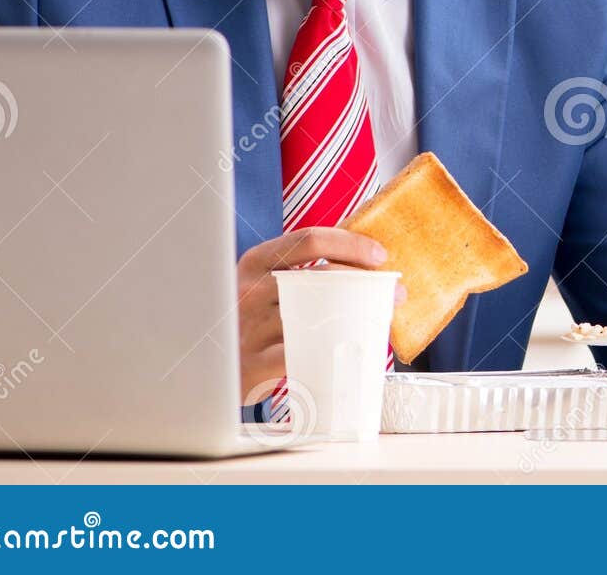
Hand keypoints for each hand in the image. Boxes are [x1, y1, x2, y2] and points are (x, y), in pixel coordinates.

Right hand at [235, 226, 404, 401]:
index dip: (350, 243)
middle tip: (394, 290)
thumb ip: (298, 270)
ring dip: (359, 315)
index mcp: (254, 262)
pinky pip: (304, 352)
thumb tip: (364, 259)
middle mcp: (249, 290)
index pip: (308, 239)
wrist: (212, 367)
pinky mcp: (254, 363)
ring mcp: (249, 327)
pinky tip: (353, 348)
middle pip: (320, 275)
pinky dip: (335, 347)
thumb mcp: (263, 285)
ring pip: (318, 315)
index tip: (380, 255)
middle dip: (366, 280)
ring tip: (382, 317)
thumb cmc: (251, 321)